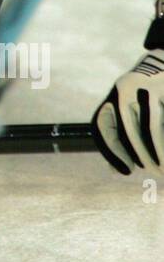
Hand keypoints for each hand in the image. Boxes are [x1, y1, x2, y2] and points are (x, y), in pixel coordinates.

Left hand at [92, 51, 163, 174]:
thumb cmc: (143, 95)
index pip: (103, 125)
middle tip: (156, 174)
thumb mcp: (126, 106)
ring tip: (163, 170)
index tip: (126, 171)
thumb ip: (118, 135)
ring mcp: (152, 87)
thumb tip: (115, 170)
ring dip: (159, 151)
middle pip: (131, 129)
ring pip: (153, 126)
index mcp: (117, 93)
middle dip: (143, 156)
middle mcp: (130, 88)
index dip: (112, 151)